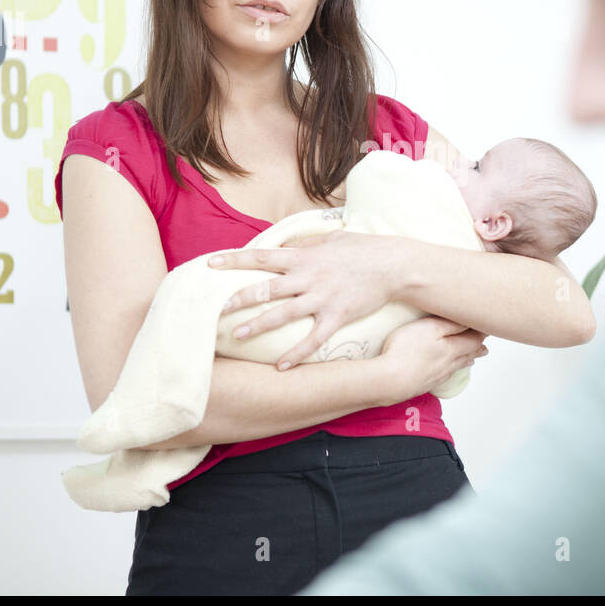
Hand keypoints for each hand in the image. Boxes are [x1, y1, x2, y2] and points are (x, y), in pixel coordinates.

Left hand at [209, 230, 407, 369]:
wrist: (395, 265)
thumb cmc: (363, 249)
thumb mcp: (330, 239)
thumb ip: (304, 244)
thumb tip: (282, 246)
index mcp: (304, 257)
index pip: (261, 256)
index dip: (234, 260)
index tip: (209, 264)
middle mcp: (309, 277)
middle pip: (265, 289)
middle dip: (237, 299)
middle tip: (213, 310)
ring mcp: (323, 298)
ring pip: (283, 314)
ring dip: (258, 326)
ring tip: (236, 336)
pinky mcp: (338, 316)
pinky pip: (314, 338)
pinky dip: (297, 353)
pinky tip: (281, 366)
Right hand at [376, 316, 488, 406]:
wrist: (389, 380)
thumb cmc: (406, 351)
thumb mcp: (430, 328)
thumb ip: (451, 324)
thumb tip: (471, 322)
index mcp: (452, 349)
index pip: (473, 340)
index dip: (480, 333)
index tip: (487, 328)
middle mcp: (448, 364)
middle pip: (467, 355)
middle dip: (476, 349)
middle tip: (485, 347)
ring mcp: (436, 375)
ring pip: (456, 367)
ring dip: (466, 360)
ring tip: (472, 358)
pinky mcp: (423, 383)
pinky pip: (443, 376)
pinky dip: (451, 371)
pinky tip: (447, 372)